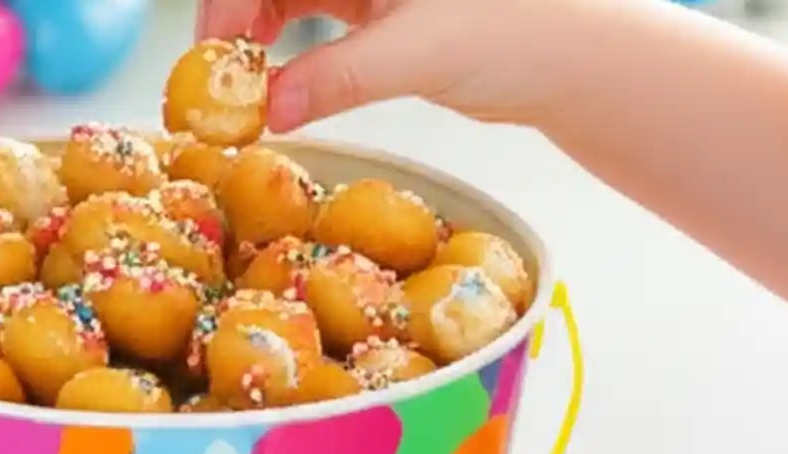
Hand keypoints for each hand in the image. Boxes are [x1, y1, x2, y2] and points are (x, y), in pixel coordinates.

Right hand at [195, 0, 588, 132]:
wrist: (573, 60)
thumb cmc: (519, 31)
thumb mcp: (422, 51)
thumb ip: (342, 76)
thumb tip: (273, 109)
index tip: (215, 50)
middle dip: (234, 19)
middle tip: (214, 77)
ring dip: (255, 38)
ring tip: (242, 89)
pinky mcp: (376, 10)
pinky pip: (309, 22)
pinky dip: (286, 55)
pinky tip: (275, 88)